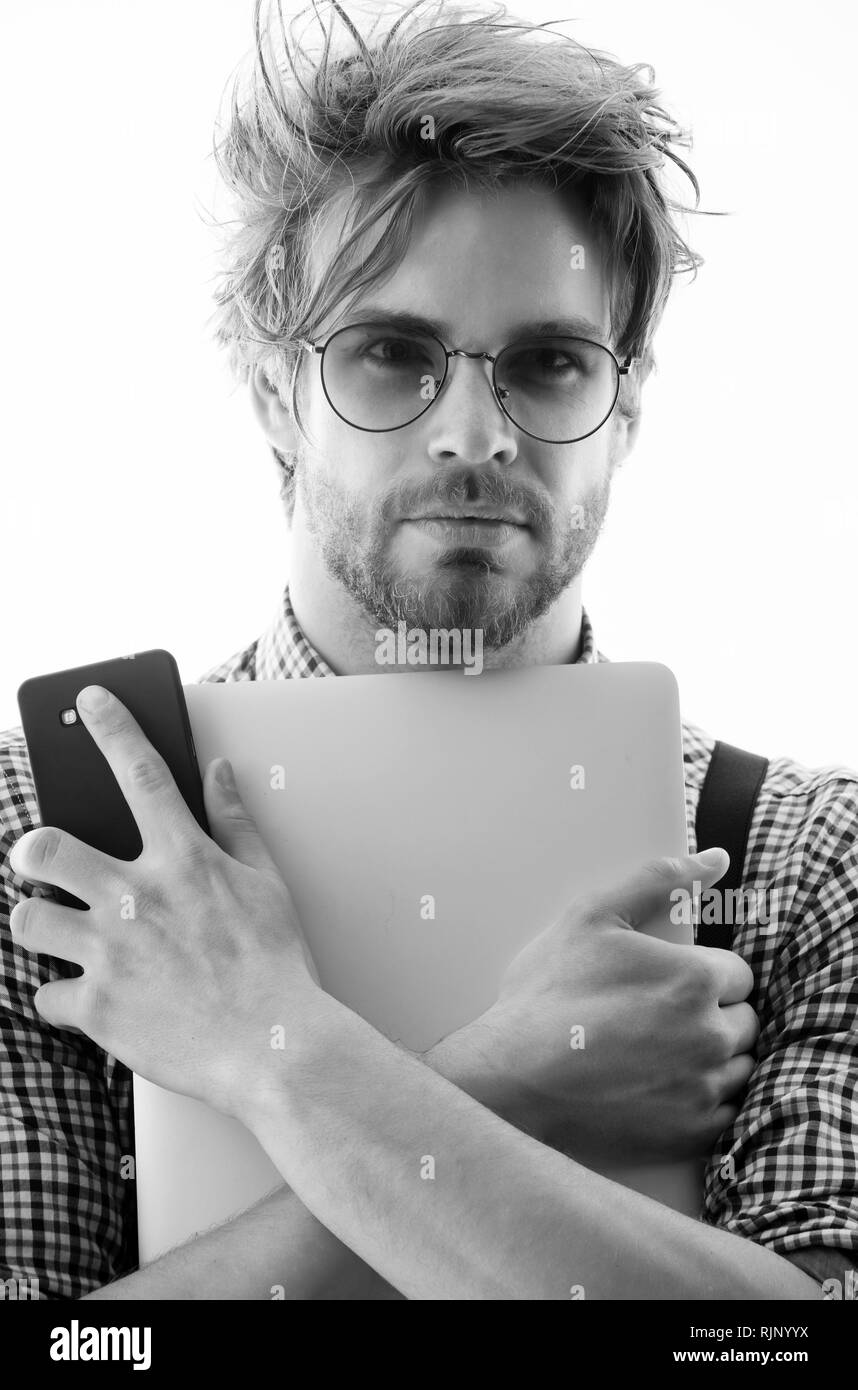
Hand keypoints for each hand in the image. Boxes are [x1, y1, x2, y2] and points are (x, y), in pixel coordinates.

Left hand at [8, 684, 320, 1115]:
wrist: (276, 1049)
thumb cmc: (277, 967)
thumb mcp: (268, 884)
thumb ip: (236, 823)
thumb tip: (220, 772)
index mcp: (183, 859)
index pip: (140, 772)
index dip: (112, 726)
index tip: (90, 700)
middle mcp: (136, 898)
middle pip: (44, 850)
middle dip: (30, 851)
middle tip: (38, 863)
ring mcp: (110, 953)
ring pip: (27, 922)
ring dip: (38, 925)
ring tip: (59, 934)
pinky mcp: (96, 1007)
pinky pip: (47, 996)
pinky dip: (64, 1001)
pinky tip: (90, 1002)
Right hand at [430, 851, 758, 1161]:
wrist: (509, 1081)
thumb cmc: (546, 995)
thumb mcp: (592, 916)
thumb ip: (659, 878)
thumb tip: (715, 857)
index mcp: (697, 977)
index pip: (738, 974)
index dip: (701, 975)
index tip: (664, 986)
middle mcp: (712, 1035)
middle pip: (745, 1021)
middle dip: (712, 1016)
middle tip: (657, 1019)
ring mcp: (703, 1089)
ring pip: (740, 1067)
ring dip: (714, 1059)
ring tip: (659, 1054)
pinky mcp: (691, 1134)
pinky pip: (727, 1114)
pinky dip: (704, 1102)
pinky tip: (662, 1090)